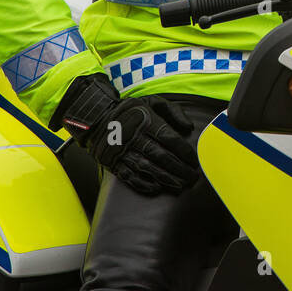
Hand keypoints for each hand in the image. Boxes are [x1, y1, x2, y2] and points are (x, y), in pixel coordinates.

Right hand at [52, 73, 200, 195]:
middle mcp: (134, 136)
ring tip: (180, 185)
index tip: (194, 161)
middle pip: (160, 155)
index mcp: (146, 120)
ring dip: (165, 178)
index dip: (183, 151)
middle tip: (192, 178)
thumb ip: (174, 111)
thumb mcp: (153, 102)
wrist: (97, 117)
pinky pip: (129, 176)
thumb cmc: (132, 110)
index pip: (169, 138)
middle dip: (179, 169)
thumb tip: (189, 127)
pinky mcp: (113, 162)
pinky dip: (143, 184)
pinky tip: (157, 188)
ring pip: (147, 167)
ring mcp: (122, 151)